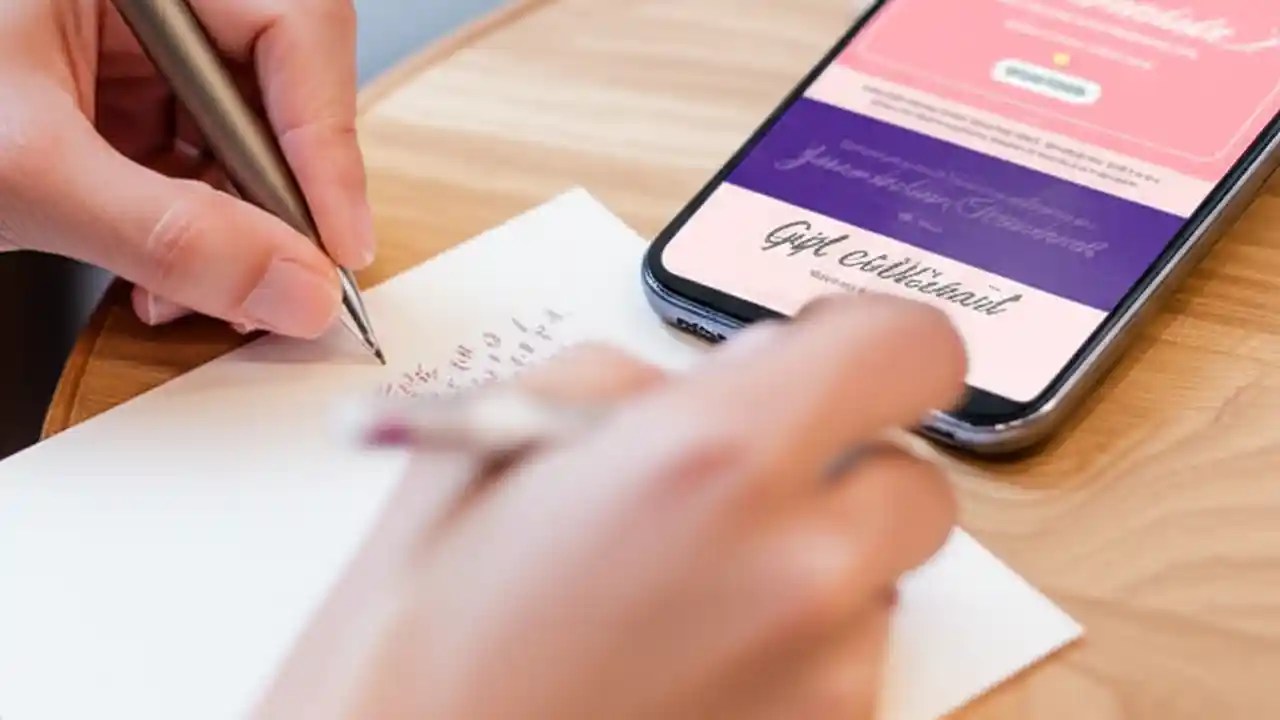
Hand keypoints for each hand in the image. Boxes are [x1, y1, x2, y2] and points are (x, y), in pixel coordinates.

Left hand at [0, 0, 370, 335]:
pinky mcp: (122, 89)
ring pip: (246, 131)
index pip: (292, 26)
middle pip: (280, 83)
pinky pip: (199, 155)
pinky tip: (164, 270)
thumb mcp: (29, 169)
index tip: (336, 244)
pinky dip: (195, 222)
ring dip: (235, 224)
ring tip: (193, 288)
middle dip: (276, 196)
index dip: (329, 141)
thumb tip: (294, 287)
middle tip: (277, 276)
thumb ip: (171, 233)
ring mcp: (138, 37)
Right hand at [256, 294, 966, 719]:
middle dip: (843, 469)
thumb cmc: (407, 657)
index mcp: (709, 457)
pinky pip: (850, 669)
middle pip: (916, 478)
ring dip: (815, 565)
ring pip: (883, 581)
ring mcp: (821, 679)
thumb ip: (625, 378)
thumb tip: (733, 371)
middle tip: (746, 487)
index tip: (846, 359)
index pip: (908, 348)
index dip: (879, 343)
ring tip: (687, 593)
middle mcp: (794, 568)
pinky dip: (796, 651)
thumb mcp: (482, 447)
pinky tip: (688, 661)